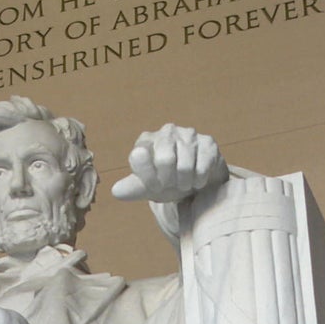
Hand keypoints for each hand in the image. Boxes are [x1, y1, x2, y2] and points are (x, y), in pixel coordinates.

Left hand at [111, 124, 227, 202]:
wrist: (197, 182)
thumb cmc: (167, 181)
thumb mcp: (147, 187)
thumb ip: (130, 188)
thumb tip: (116, 191)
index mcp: (146, 140)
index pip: (139, 157)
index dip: (148, 178)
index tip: (155, 186)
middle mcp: (166, 132)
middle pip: (164, 160)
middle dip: (168, 181)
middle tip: (171, 184)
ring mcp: (189, 134)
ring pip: (185, 166)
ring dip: (184, 182)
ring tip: (184, 183)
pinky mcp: (208, 143)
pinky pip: (202, 166)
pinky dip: (198, 181)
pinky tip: (197, 180)